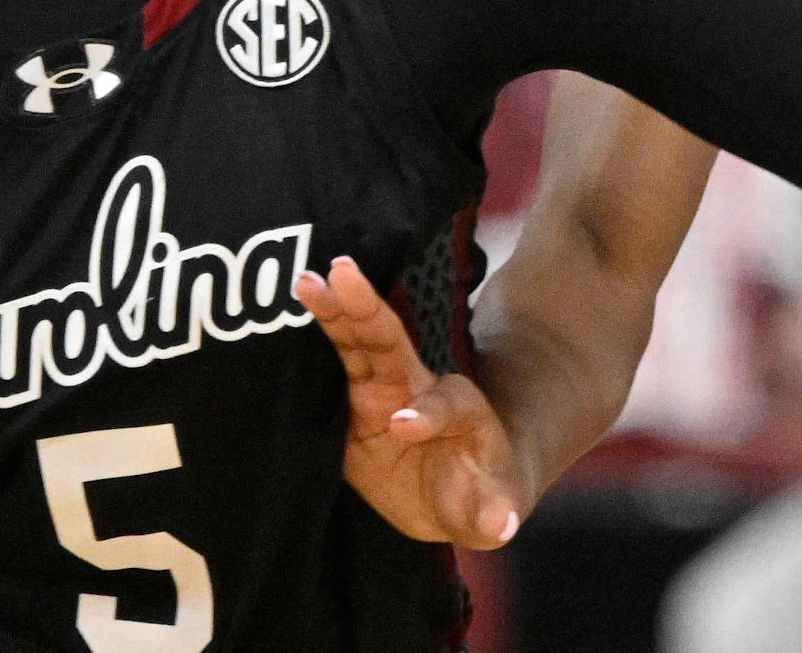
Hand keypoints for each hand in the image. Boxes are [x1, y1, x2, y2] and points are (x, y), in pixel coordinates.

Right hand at [301, 256, 532, 546]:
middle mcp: (418, 387)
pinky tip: (300, 291)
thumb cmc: (478, 493)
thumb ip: (492, 513)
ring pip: (358, 342)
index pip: (444, 405)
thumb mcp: (491, 509)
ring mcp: (382, 389)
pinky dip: (317, 331)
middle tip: (344, 273)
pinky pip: (331, 361)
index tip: (402, 425)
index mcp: (459, 411)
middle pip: (394, 344)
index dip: (426, 414)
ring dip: (336, 309)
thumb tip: (500, 527)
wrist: (454, 488)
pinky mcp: (351, 401)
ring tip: (308, 279)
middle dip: (369, 311)